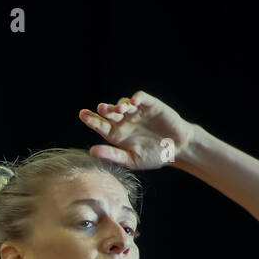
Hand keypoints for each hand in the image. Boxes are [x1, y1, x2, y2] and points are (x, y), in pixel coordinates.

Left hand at [77, 91, 196, 169]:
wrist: (176, 150)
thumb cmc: (152, 156)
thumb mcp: (131, 160)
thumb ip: (112, 155)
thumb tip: (91, 151)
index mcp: (116, 134)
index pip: (100, 125)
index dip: (91, 119)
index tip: (82, 115)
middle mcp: (124, 121)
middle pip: (110, 113)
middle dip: (104, 110)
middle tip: (100, 109)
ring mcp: (137, 112)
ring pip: (124, 104)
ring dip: (120, 105)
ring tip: (119, 109)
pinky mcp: (150, 105)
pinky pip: (141, 98)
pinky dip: (137, 98)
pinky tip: (133, 101)